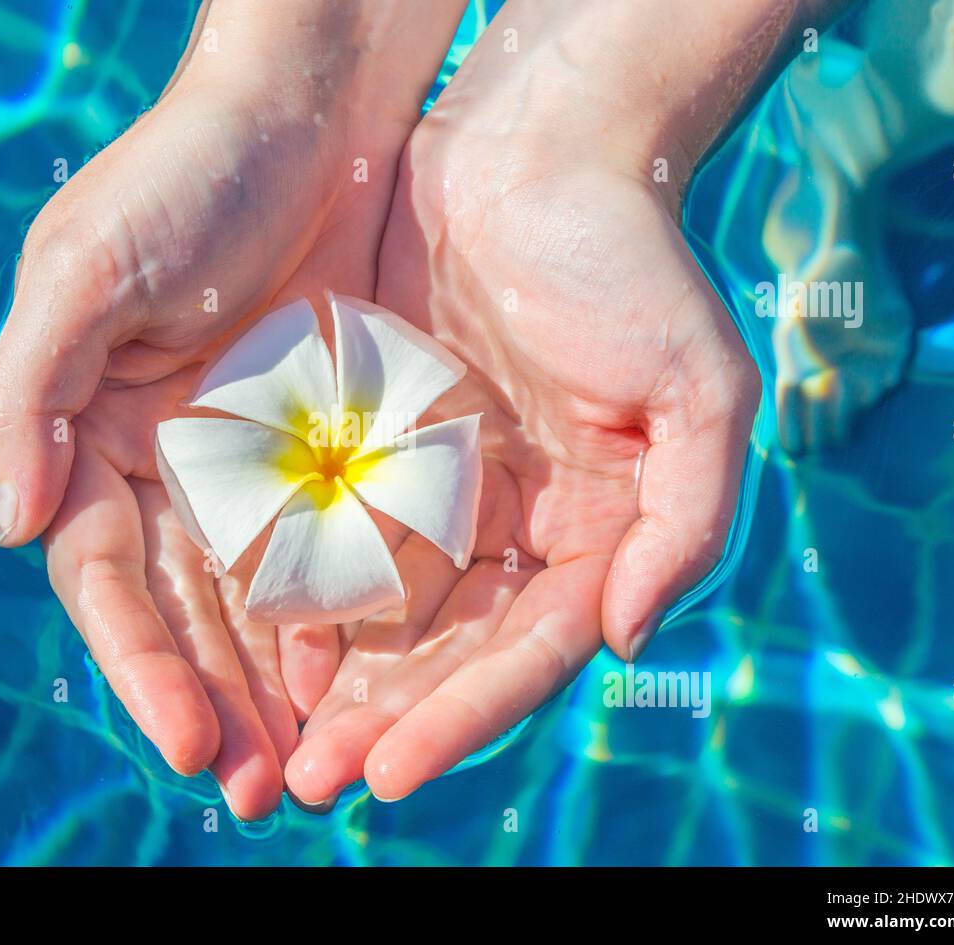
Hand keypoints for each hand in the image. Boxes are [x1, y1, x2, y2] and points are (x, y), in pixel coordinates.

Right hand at [0, 0, 468, 818]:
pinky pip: (331, 547)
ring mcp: (250, 460)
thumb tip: (12, 532)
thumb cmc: (181, 178)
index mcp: (93, 436)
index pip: (107, 579)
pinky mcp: (329, 445)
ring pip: (259, 600)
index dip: (138, 664)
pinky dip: (337, 617)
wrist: (308, 113)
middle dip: (213, 702)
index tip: (185, 741)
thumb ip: (28, 398)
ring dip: (275, 688)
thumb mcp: (84, 272)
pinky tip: (360, 681)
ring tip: (308, 769)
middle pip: (185, 611)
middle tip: (253, 790)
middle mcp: (167, 463)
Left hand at [283, 7, 764, 805]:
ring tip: (275, 745)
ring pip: (384, 610)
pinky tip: (254, 642)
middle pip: (448, 653)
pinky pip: (336, 532)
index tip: (391, 775)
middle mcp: (517, 529)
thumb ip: (685, 523)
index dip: (465, 716)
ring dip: (334, 680)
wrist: (533, 152)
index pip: (529, 652)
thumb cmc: (630, 263)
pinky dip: (302, 591)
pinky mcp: (378, 444)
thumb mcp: (699, 390)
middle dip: (386, 720)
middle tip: (314, 783)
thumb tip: (627, 640)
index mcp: (594, 535)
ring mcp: (443, 491)